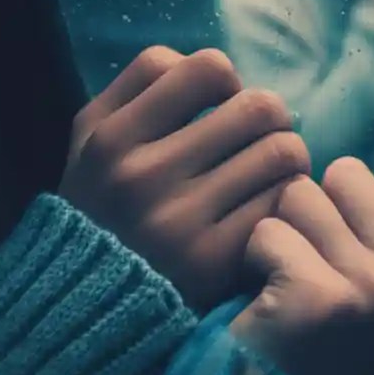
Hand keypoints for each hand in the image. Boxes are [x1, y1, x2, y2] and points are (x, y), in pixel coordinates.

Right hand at [60, 46, 310, 310]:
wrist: (85, 308)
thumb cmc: (105, 209)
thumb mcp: (92, 142)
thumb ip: (143, 90)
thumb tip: (220, 72)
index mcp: (110, 137)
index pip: (206, 67)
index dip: (225, 80)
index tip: (219, 106)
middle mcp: (141, 177)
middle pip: (258, 106)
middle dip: (270, 119)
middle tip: (261, 141)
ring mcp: (178, 222)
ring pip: (283, 152)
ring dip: (288, 159)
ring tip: (270, 174)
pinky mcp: (214, 262)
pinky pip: (284, 203)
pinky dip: (287, 202)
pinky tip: (268, 212)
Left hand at [229, 158, 373, 374]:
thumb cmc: (341, 338)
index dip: (361, 204)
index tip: (354, 250)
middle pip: (348, 175)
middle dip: (319, 205)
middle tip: (314, 255)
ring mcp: (370, 287)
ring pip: (301, 195)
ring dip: (283, 228)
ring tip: (288, 271)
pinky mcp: (319, 296)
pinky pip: (268, 231)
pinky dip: (255, 256)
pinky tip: (267, 290)